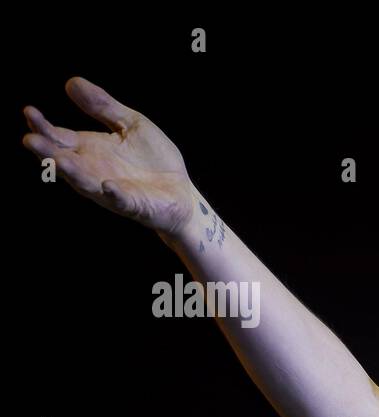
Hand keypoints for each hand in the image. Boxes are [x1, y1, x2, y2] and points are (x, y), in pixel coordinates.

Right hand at [22, 77, 195, 237]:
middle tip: (30, 140)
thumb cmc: (153, 159)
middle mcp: (93, 171)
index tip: (29, 111)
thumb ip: (103, 107)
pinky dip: (115, 194)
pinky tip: (109, 185)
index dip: (43, 126)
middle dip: (47, 151)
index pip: (59, 137)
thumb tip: (71, 82)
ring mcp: (111, 190)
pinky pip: (122, 200)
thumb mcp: (130, 124)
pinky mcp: (134, 204)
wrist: (182, 191)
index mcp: (90, 149)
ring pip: (85, 183)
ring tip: (59, 160)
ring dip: (72, 173)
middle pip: (63, 160)